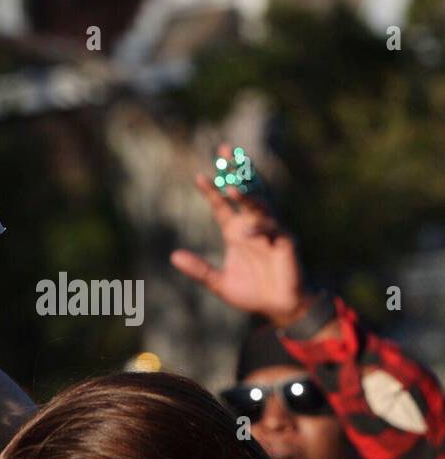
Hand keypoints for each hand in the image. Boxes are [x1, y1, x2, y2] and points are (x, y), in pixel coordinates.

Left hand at [172, 145, 310, 326]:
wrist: (280, 308)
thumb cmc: (252, 292)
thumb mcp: (219, 283)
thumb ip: (199, 270)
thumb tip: (173, 256)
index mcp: (235, 231)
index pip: (220, 205)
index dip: (210, 191)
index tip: (199, 176)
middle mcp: (251, 225)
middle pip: (243, 191)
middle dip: (235, 170)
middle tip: (224, 149)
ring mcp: (270, 231)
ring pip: (259, 204)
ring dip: (247, 194)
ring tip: (231, 186)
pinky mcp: (285, 242)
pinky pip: (273, 229)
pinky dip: (260, 228)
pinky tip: (247, 231)